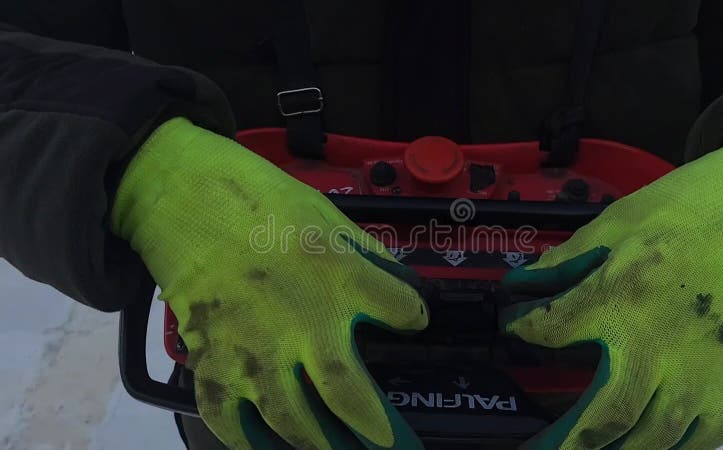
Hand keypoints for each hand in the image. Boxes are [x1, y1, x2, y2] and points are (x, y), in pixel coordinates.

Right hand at [112, 118, 427, 448]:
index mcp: (337, 275)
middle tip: (385, 442)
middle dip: (370, 424)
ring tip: (330, 449)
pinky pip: (228, 415)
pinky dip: (245, 439)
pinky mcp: (210, 356)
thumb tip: (391, 281)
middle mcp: (301, 321)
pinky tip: (264, 445)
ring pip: (291, 417)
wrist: (178, 190)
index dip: (412, 315)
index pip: (400, 308)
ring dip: (315, 442)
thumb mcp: (324, 214)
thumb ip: (361, 255)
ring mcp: (252, 346)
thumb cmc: (255, 197)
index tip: (413, 322)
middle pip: (346, 393)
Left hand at [500, 131, 722, 448]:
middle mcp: (659, 342)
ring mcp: (701, 370)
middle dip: (569, 443)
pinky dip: (674, 448)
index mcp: (621, 294)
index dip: (524, 330)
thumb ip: (564, 262)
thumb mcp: (613, 223)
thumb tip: (519, 285)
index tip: (512, 328)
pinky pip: (703, 436)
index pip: (552, 329)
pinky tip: (646, 445)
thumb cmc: (681, 212)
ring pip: (655, 437)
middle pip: (610, 414)